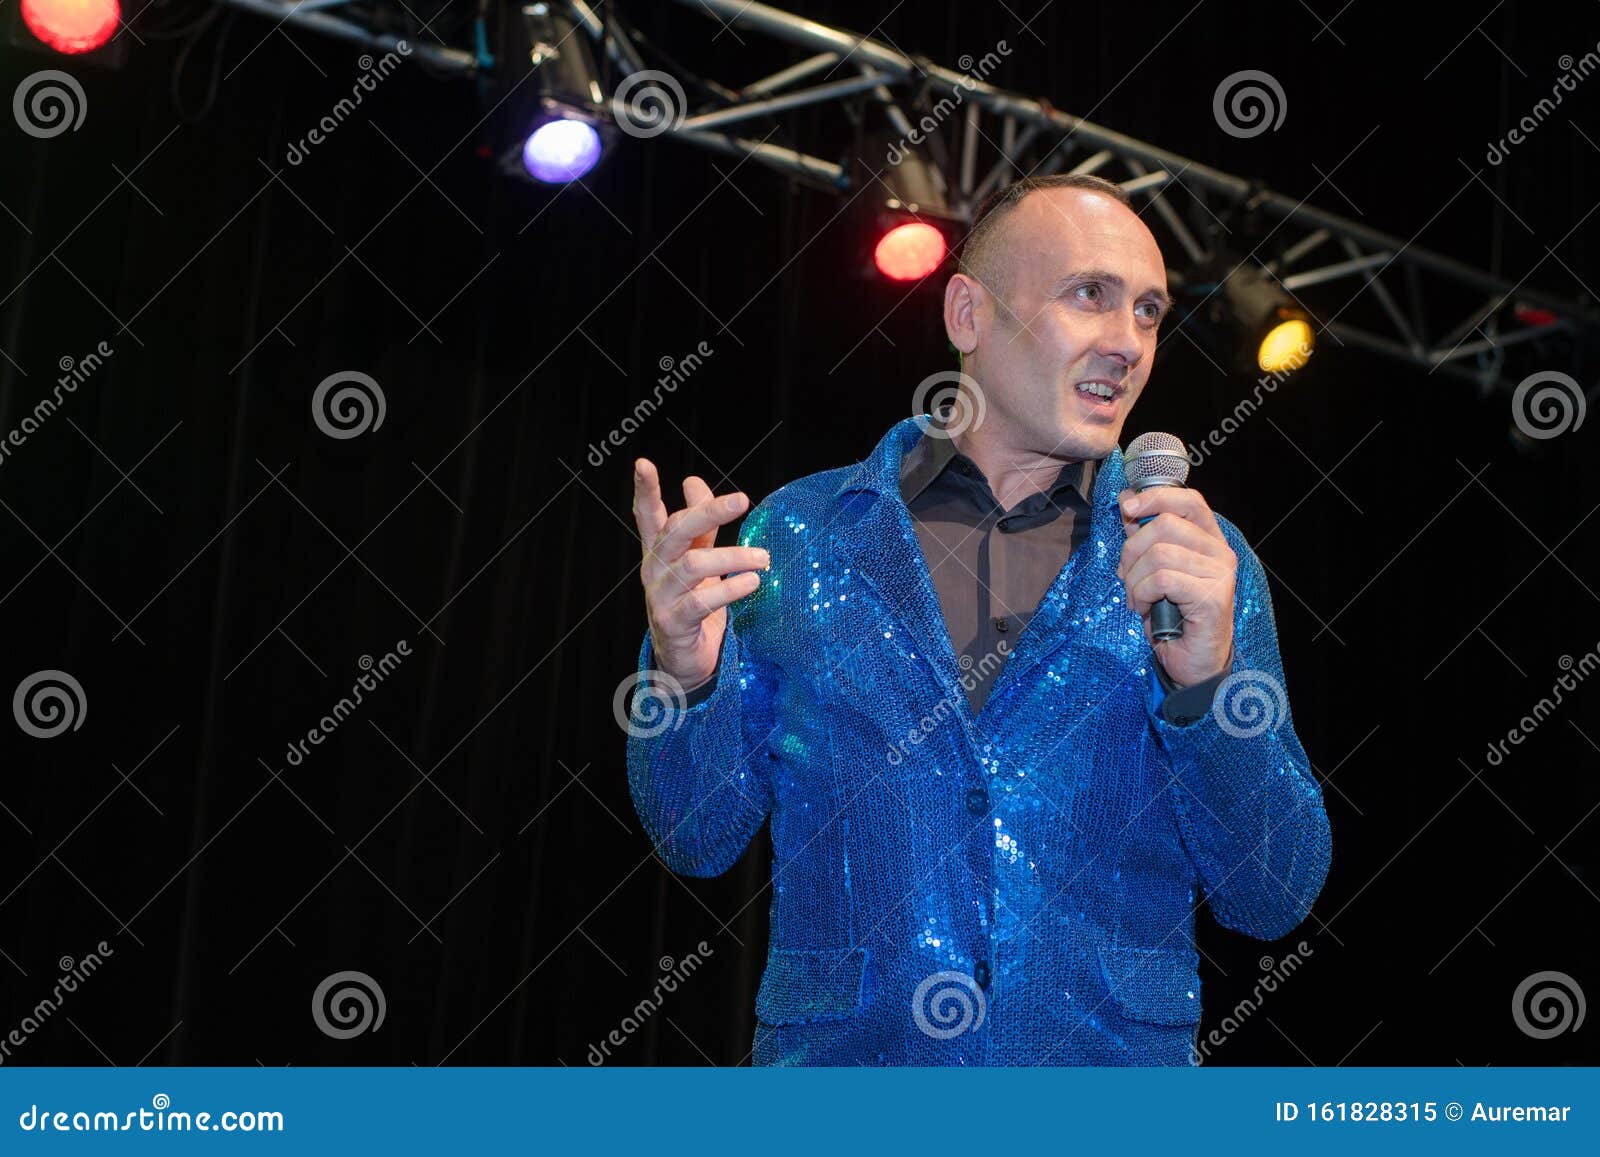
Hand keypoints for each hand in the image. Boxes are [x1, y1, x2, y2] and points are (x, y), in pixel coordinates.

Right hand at [633, 458, 769, 692]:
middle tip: (742, 500)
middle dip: (708, 512)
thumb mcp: (698, 558)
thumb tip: (694, 481)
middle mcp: (654, 569)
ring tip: (762, 557)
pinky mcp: (673, 622)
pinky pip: (702, 600)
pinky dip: (730, 589)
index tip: (642, 463)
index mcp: (659, 550)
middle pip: (675, 532)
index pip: (647, 515)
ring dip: (733, 557)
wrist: (685, 658)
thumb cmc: (694, 601)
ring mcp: (660, 596)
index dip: (645, 490)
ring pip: (693, 565)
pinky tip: (752, 583)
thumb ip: (701, 524)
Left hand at [1115, 486, 1235, 688]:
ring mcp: (1219, 574)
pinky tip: (1145, 609)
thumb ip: (1144, 536)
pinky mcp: (1212, 597)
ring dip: (1134, 579)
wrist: (1191, 662)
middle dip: (1132, 550)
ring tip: (1137, 599)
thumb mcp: (1153, 570)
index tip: (1127, 508)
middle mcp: (1220, 553)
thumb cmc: (1173, 616)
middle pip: (1165, 524)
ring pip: (1159, 553)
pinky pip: (1162, 579)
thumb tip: (1127, 499)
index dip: (1155, 497)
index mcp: (1209, 540)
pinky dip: (1142, 594)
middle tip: (1126, 577)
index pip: (1188, 500)